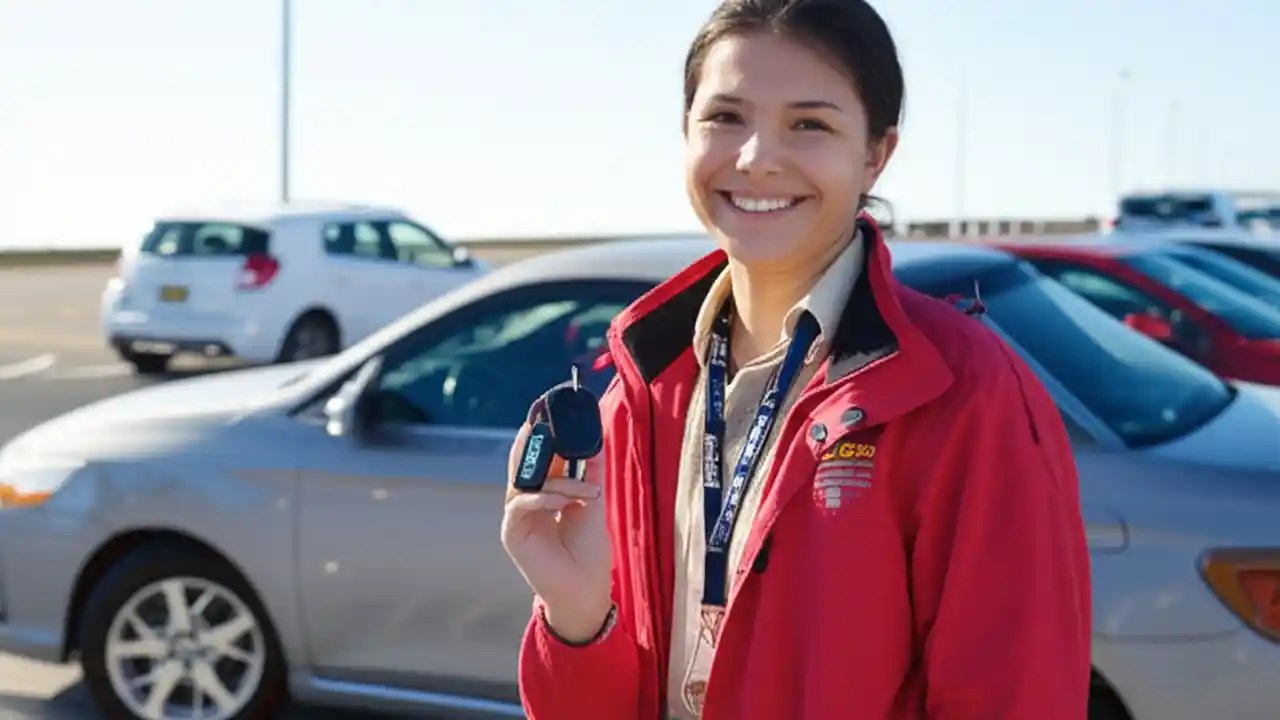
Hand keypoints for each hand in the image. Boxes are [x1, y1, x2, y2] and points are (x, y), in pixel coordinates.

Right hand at [501, 421, 613, 641]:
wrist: (585, 593)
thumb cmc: (587, 553)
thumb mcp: (593, 504)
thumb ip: (590, 472)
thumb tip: (595, 438)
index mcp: (543, 491)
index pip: (539, 455)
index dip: (545, 432)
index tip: (557, 410)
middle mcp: (525, 500)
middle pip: (523, 461)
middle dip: (537, 439)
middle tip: (550, 420)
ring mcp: (517, 516)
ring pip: (525, 481)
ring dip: (557, 479)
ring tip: (586, 488)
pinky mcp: (512, 533)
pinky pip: (521, 504)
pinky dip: (544, 499)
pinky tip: (564, 503)